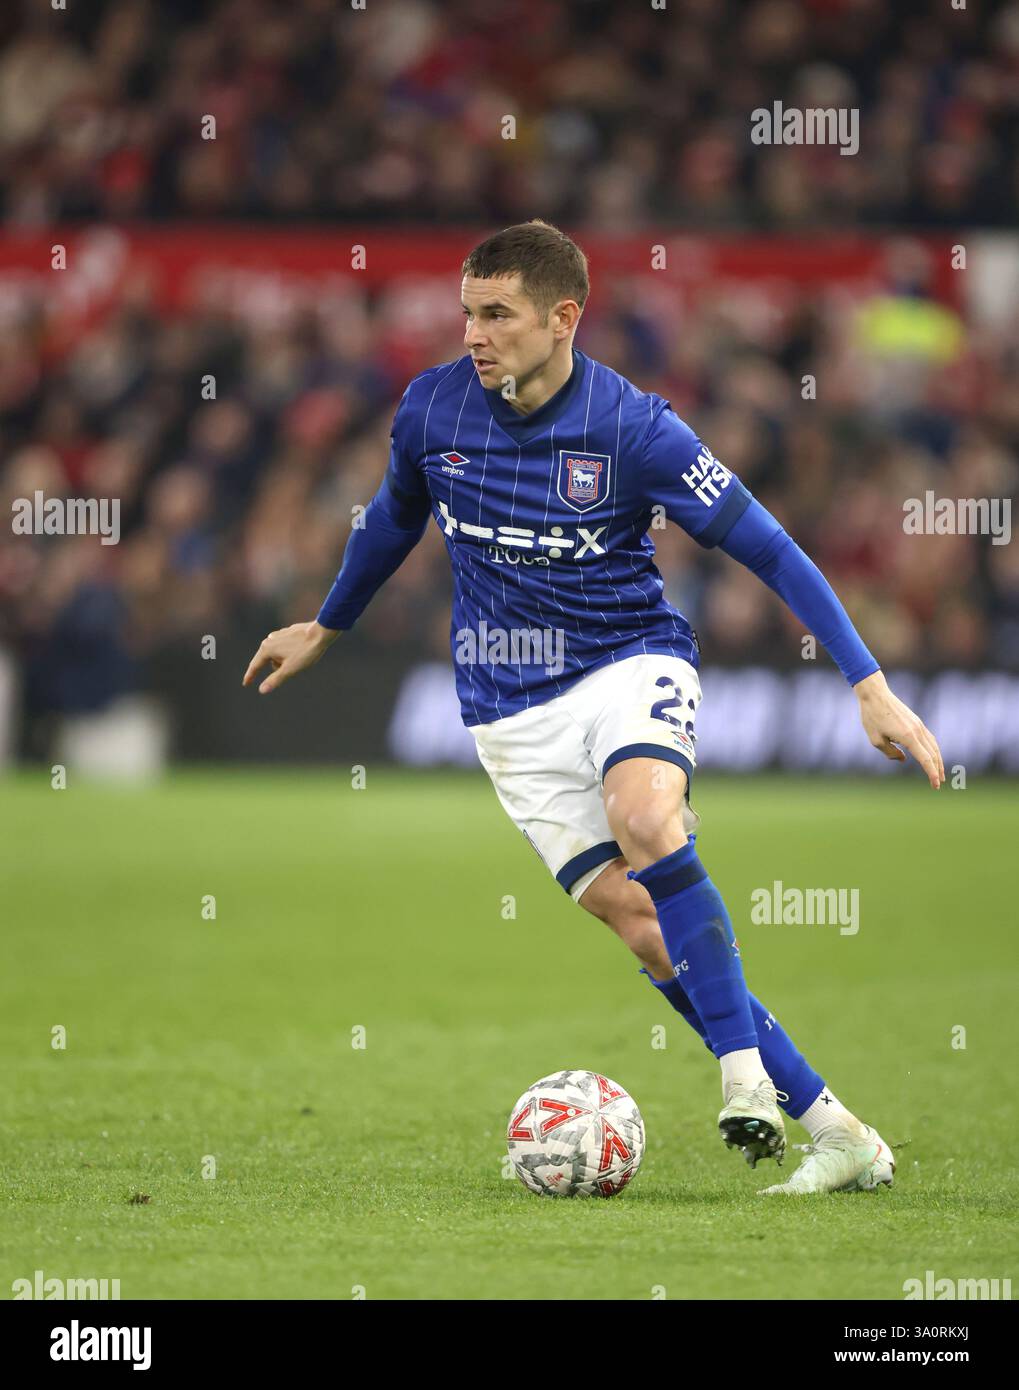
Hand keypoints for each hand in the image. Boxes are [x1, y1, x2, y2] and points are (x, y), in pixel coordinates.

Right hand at [242, 621, 338, 694]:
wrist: (320, 633)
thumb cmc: (305, 652)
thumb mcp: (289, 670)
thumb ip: (274, 680)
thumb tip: (261, 690)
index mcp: (267, 649)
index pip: (255, 666)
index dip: (250, 676)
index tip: (245, 684)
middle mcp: (269, 639)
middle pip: (268, 660)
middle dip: (278, 667)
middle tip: (294, 666)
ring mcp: (278, 634)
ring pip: (277, 654)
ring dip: (285, 660)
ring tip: (300, 658)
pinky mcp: (287, 632)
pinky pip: (284, 647)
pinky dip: (289, 653)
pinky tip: (300, 651)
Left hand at [854, 670, 943, 788]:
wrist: (875, 694)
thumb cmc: (872, 716)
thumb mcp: (876, 740)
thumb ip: (891, 753)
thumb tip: (903, 759)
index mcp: (908, 736)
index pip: (925, 759)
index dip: (931, 773)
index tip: (936, 785)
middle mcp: (917, 731)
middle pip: (933, 754)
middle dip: (937, 770)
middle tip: (939, 783)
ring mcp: (918, 725)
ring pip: (933, 746)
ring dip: (938, 760)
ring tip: (939, 772)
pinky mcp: (916, 721)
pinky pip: (929, 738)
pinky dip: (933, 749)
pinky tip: (932, 755)